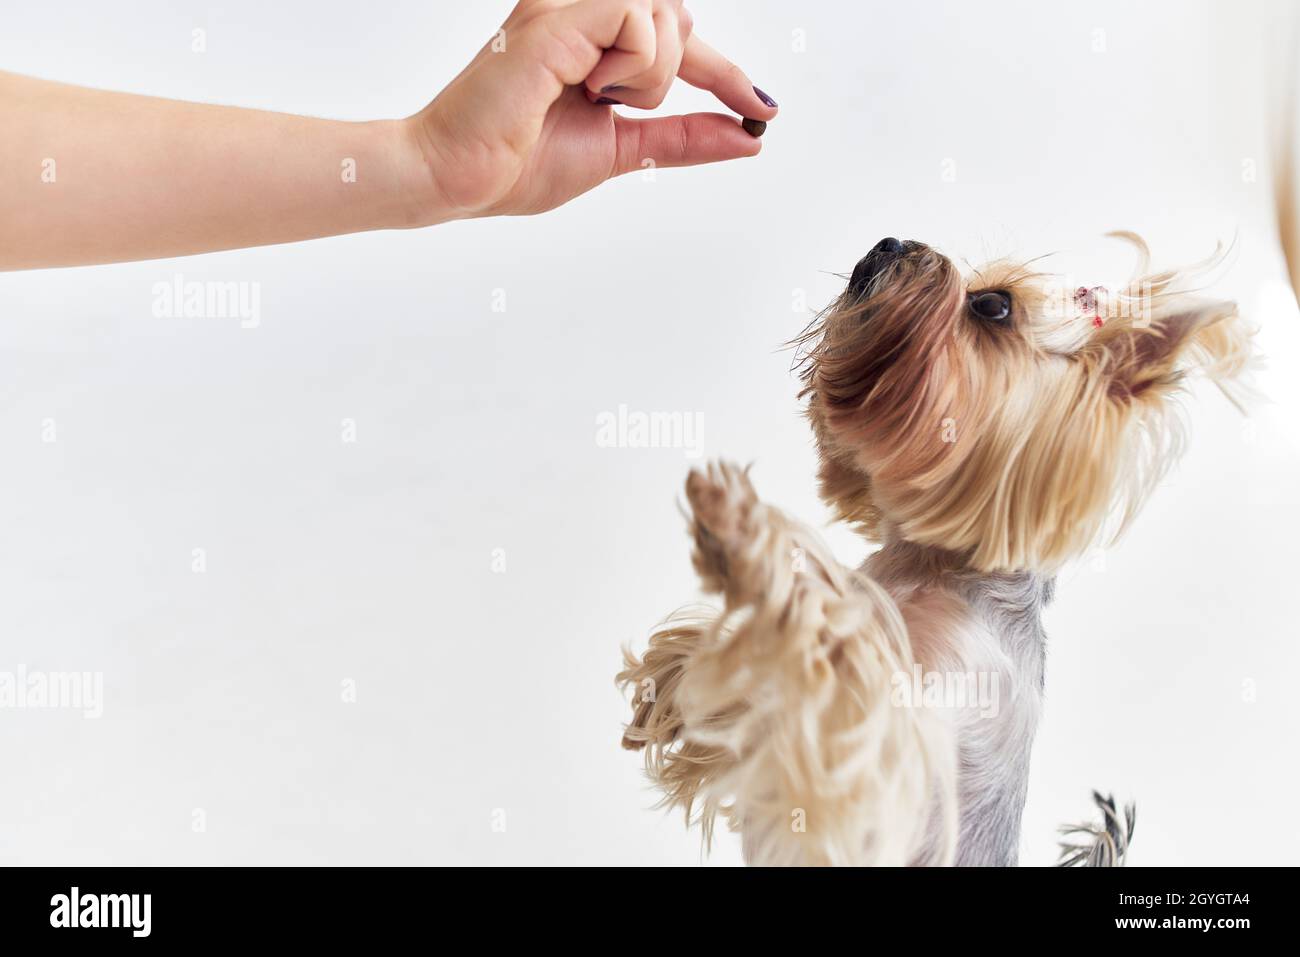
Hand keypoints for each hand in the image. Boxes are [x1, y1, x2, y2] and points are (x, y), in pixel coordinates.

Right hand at [403, 0, 778, 221]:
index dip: (725, 71)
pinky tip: (590, 87)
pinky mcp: (557, 18)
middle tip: (621, 104)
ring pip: (665, 12)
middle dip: (679, 71)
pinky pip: (637, 18)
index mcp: (588, 35)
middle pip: (678, 13)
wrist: (460, 179)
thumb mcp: (622, 151)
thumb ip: (681, 139)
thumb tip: (746, 137)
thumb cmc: (516, 164)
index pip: (676, 36)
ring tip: (597, 97)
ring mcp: (566, 7)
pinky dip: (635, 66)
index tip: (762, 107)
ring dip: (653, 73)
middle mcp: (578, 9)